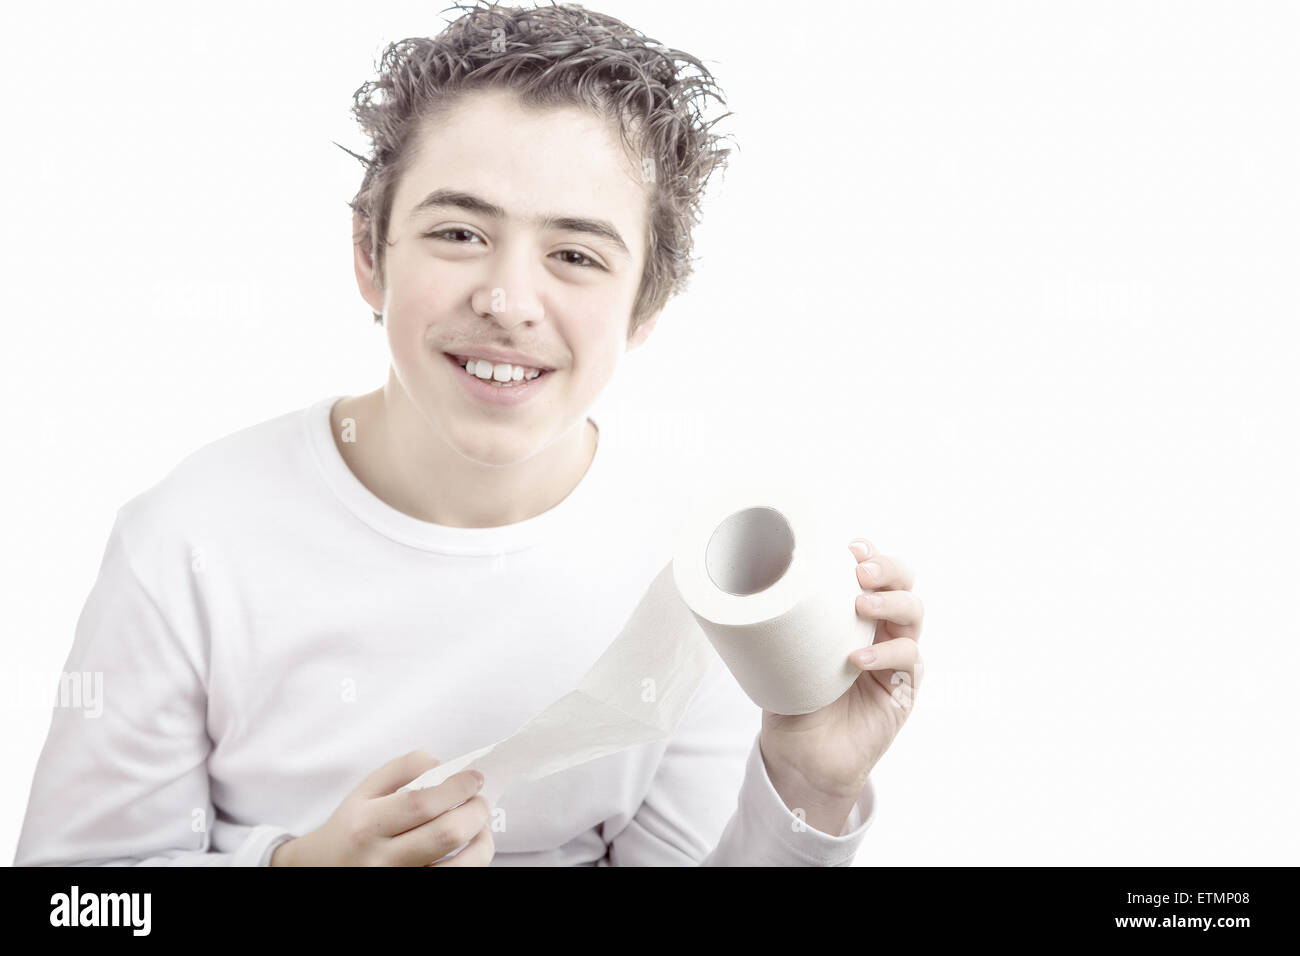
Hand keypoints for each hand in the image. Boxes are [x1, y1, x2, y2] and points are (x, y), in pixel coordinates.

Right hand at [269, 750, 494, 865]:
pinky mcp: (413, 892)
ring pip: (459, 867)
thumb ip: (407, 767)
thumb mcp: (367, 788)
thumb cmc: (354, 824)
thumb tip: (448, 767)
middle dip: (475, 811)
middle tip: (480, 799)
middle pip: (445, 834)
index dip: (457, 786)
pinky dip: (474, 860)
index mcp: (366, 824)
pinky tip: (472, 846)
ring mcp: (398, 880)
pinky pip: (455, 878)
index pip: (421, 803)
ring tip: (479, 824)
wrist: (323, 868)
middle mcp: (381, 859)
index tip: (474, 777)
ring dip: (482, 840)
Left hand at [759, 538, 923, 834]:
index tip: (850, 546)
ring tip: (861, 606)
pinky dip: (887, 655)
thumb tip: (741, 585)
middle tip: (860, 571)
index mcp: (853, 613)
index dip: (870, 552)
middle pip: (903, 582)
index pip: (874, 570)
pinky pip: (909, 660)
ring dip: (890, 602)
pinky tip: (858, 659)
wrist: (801, 755)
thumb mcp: (781, 652)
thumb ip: (777, 622)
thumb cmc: (791, 697)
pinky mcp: (904, 688)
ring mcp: (896, 656)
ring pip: (913, 612)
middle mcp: (881, 628)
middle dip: (887, 568)